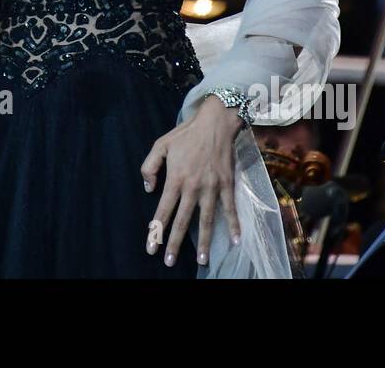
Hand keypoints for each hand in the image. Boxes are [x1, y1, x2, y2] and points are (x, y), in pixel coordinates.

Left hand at [141, 95, 243, 267]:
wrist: (215, 123)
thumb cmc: (186, 134)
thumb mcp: (160, 145)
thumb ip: (149, 167)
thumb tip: (148, 189)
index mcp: (175, 178)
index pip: (163, 210)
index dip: (157, 231)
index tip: (152, 248)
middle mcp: (193, 187)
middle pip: (183, 221)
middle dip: (176, 243)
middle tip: (170, 262)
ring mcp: (212, 187)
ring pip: (207, 220)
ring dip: (205, 242)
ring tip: (203, 261)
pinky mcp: (227, 185)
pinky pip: (230, 208)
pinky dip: (234, 224)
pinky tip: (236, 240)